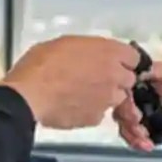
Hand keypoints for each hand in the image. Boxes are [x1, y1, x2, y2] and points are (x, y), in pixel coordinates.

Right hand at [1, 35, 139, 128]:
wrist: (28, 96)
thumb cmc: (41, 64)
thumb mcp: (65, 43)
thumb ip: (88, 50)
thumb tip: (91, 56)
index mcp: (109, 52)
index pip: (133, 57)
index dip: (122, 60)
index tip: (113, 62)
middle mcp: (114, 76)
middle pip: (128, 79)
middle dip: (116, 79)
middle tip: (95, 78)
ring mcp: (107, 100)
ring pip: (116, 98)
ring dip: (104, 96)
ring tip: (81, 93)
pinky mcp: (96, 118)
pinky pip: (99, 113)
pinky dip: (90, 110)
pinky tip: (72, 106)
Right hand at [113, 61, 161, 150]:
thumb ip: (156, 70)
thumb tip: (138, 70)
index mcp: (136, 83)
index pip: (120, 90)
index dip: (123, 98)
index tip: (132, 103)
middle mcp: (132, 100)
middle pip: (119, 110)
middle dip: (127, 117)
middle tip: (138, 119)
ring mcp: (137, 117)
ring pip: (124, 127)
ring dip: (131, 133)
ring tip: (143, 136)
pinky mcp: (144, 132)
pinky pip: (133, 140)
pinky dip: (137, 143)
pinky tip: (147, 145)